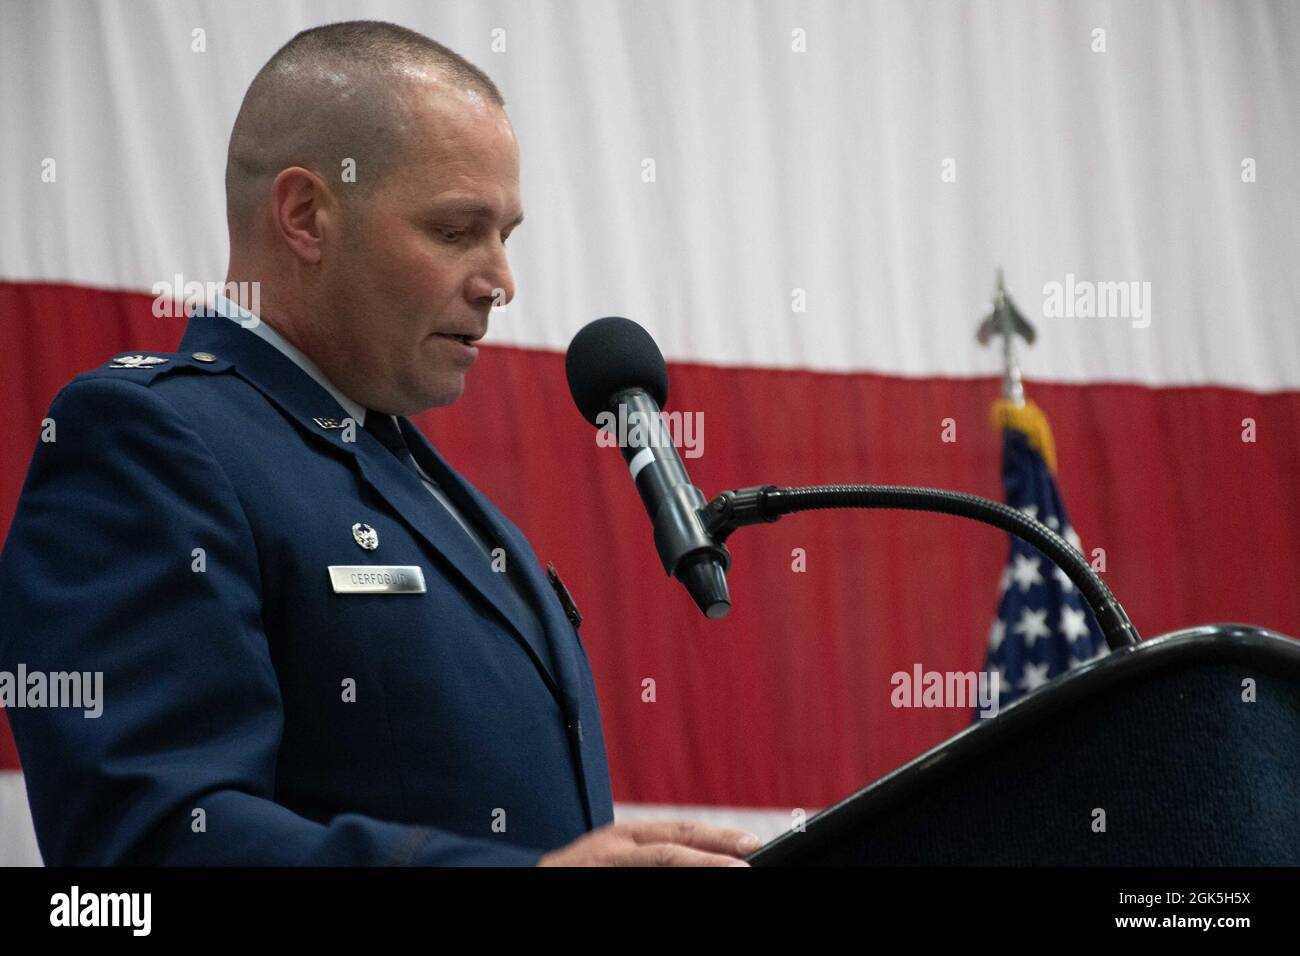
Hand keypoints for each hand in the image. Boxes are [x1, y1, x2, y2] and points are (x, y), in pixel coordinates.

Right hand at [537, 820, 760, 865]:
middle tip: (747, 864)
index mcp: (627, 834)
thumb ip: (654, 854)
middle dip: (712, 855)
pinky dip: (666, 884)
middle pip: (670, 848)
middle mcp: (616, 847)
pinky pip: (636, 883)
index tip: (753, 844)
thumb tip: (711, 857)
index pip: (680, 832)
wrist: (519, 879)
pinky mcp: (593, 884)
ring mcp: (603, 866)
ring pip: (658, 864)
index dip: (717, 837)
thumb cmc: (582, 871)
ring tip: (729, 874)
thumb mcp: (616, 854)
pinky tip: (685, 898)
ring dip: (695, 869)